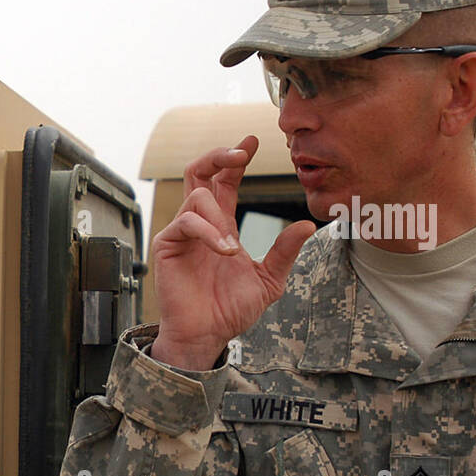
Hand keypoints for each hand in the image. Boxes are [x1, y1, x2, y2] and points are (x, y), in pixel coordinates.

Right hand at [150, 135, 315, 369]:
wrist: (206, 334)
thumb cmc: (229, 310)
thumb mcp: (268, 279)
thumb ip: (284, 251)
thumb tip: (308, 225)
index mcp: (221, 225)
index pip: (225, 180)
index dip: (236, 159)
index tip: (252, 141)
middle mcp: (200, 223)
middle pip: (200, 172)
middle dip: (219, 155)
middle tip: (241, 154)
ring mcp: (182, 233)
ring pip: (197, 195)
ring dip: (219, 215)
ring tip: (232, 247)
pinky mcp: (167, 245)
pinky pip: (186, 222)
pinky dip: (208, 232)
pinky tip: (223, 251)